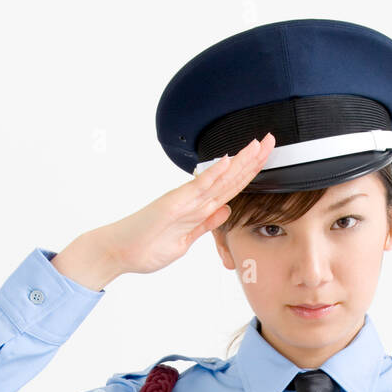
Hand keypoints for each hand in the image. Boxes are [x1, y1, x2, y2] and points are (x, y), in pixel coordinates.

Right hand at [95, 133, 276, 276]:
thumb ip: (206, 224)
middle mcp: (194, 200)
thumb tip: (226, 211)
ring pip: (219, 178)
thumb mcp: (187, 240)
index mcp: (199, 208)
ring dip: (240, 161)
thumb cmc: (146, 247)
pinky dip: (213, 174)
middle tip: (272, 141)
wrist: (120, 251)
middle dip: (252, 160)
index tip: (266, 159)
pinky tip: (228, 161)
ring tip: (258, 144)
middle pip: (230, 177)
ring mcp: (184, 200)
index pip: (232, 188)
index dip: (251, 173)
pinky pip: (197, 187)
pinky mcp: (173, 203)